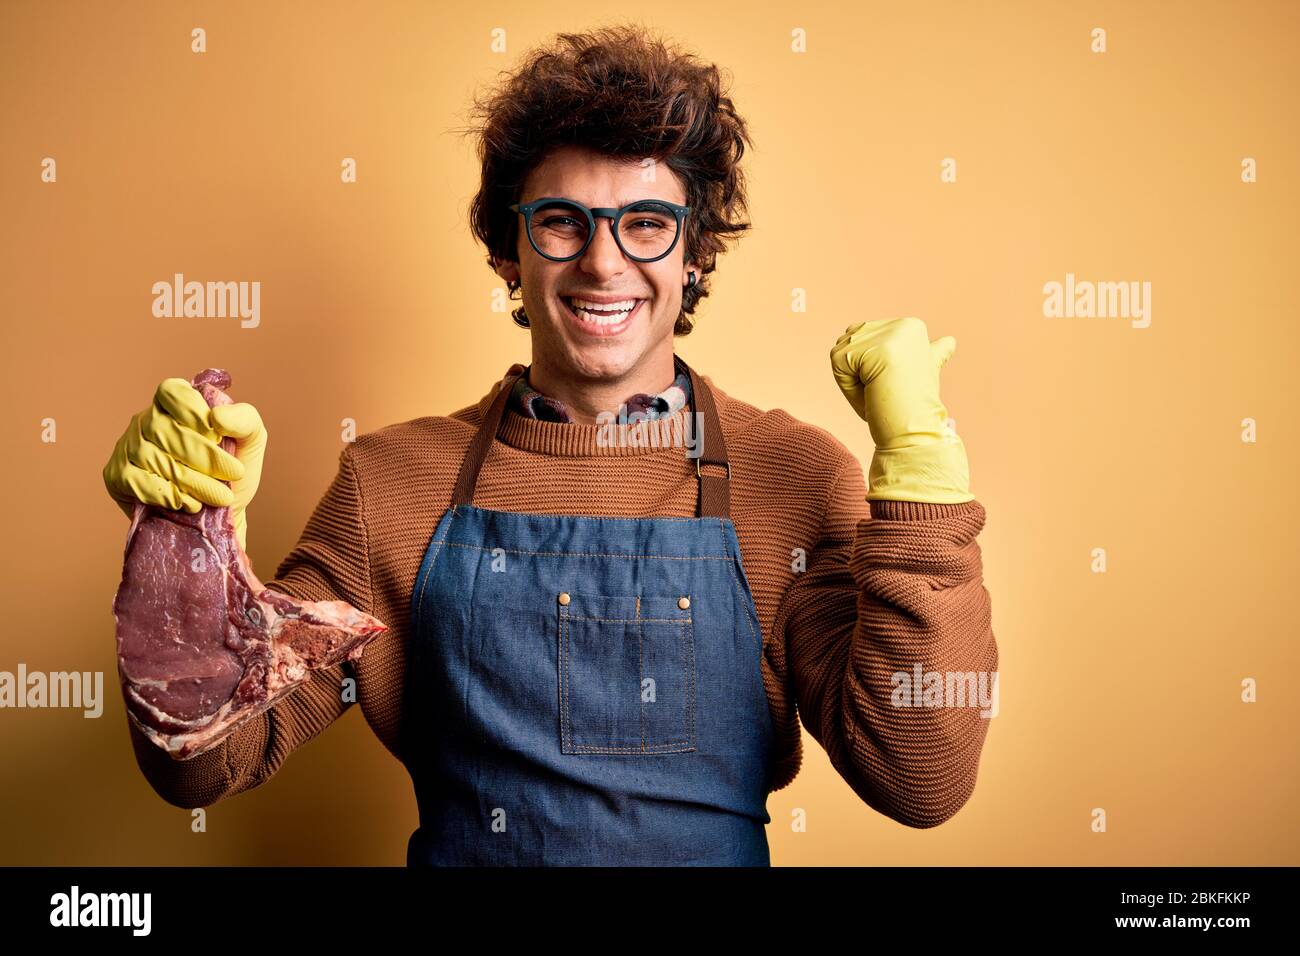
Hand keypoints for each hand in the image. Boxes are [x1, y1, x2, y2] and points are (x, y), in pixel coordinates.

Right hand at [103, 378, 266, 548]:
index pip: (171, 391)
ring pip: (152, 458)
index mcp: (174, 404)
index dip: (192, 411)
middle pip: (163, 429)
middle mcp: (146, 420)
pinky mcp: (117, 475)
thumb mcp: (250, 441)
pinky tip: (189, 503)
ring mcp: (128, 447)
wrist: (220, 515)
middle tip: (233, 474)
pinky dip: (166, 494)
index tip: (218, 435)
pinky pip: (135, 480)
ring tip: (219, 496)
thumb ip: (245, 420)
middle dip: (204, 455)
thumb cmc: (232, 471)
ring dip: (192, 480)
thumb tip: (217, 417)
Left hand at [830, 317, 973, 503]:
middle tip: (887, 390)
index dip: (872, 368)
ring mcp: (883, 335)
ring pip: (842, 355)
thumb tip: (950, 341)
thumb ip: (932, 353)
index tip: (896, 384)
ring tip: (881, 391)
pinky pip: (837, 366)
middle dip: (860, 373)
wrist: (917, 430)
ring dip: (853, 381)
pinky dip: (847, 386)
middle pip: (851, 344)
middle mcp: (899, 324)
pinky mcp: (866, 349)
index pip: (867, 340)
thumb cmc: (918, 406)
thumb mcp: (926, 372)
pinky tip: (873, 392)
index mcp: (912, 326)